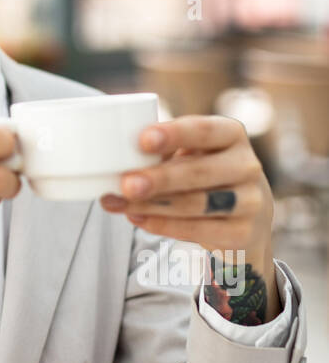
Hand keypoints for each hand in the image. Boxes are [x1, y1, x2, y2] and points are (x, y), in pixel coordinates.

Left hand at [99, 115, 278, 321]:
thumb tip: (112, 159)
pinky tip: (138, 219)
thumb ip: (162, 151)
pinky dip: (164, 225)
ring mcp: (250, 200)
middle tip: (125, 183)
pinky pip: (199, 230)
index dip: (174, 135)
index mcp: (231, 133)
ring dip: (154, 205)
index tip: (142, 140)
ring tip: (121, 203)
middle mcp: (247, 165)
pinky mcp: (243, 232)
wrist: (249, 215)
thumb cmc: (205, 174)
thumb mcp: (194, 153)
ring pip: (197, 203)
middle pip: (199, 172)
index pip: (204, 130)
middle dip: (159, 178)